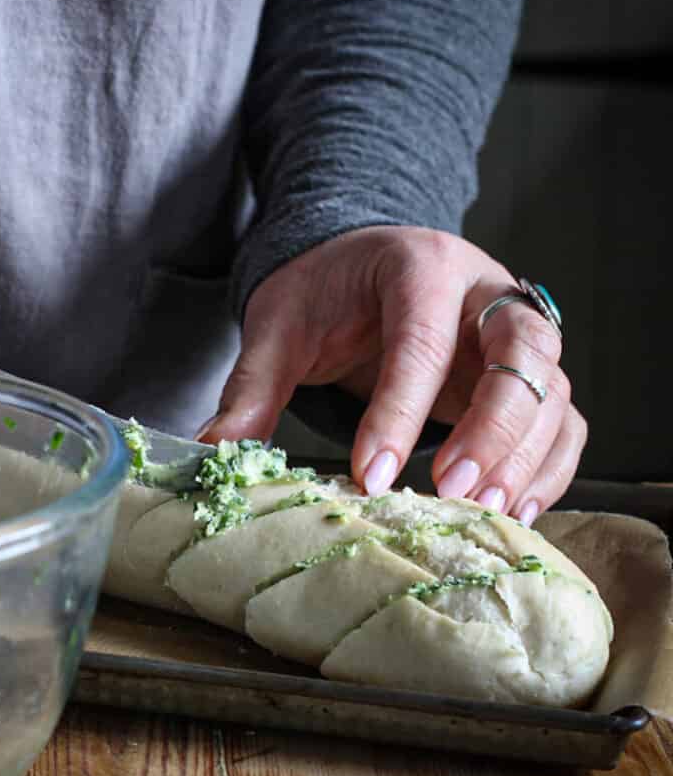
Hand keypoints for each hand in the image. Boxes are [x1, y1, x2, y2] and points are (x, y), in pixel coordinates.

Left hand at [198, 226, 585, 522]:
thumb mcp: (278, 325)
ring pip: (552, 387)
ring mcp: (512, 329)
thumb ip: (252, 385)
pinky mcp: (525, 372)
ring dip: (526, 454)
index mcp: (417, 266)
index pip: (422, 339)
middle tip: (451, 491)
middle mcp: (481, 290)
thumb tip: (214, 450)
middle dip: (493, 427)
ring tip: (484, 512)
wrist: (356, 264)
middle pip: (522, 350)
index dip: (400, 411)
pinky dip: (549, 465)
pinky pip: (560, 417)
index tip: (372, 476)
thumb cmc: (321, 291)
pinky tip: (514, 509)